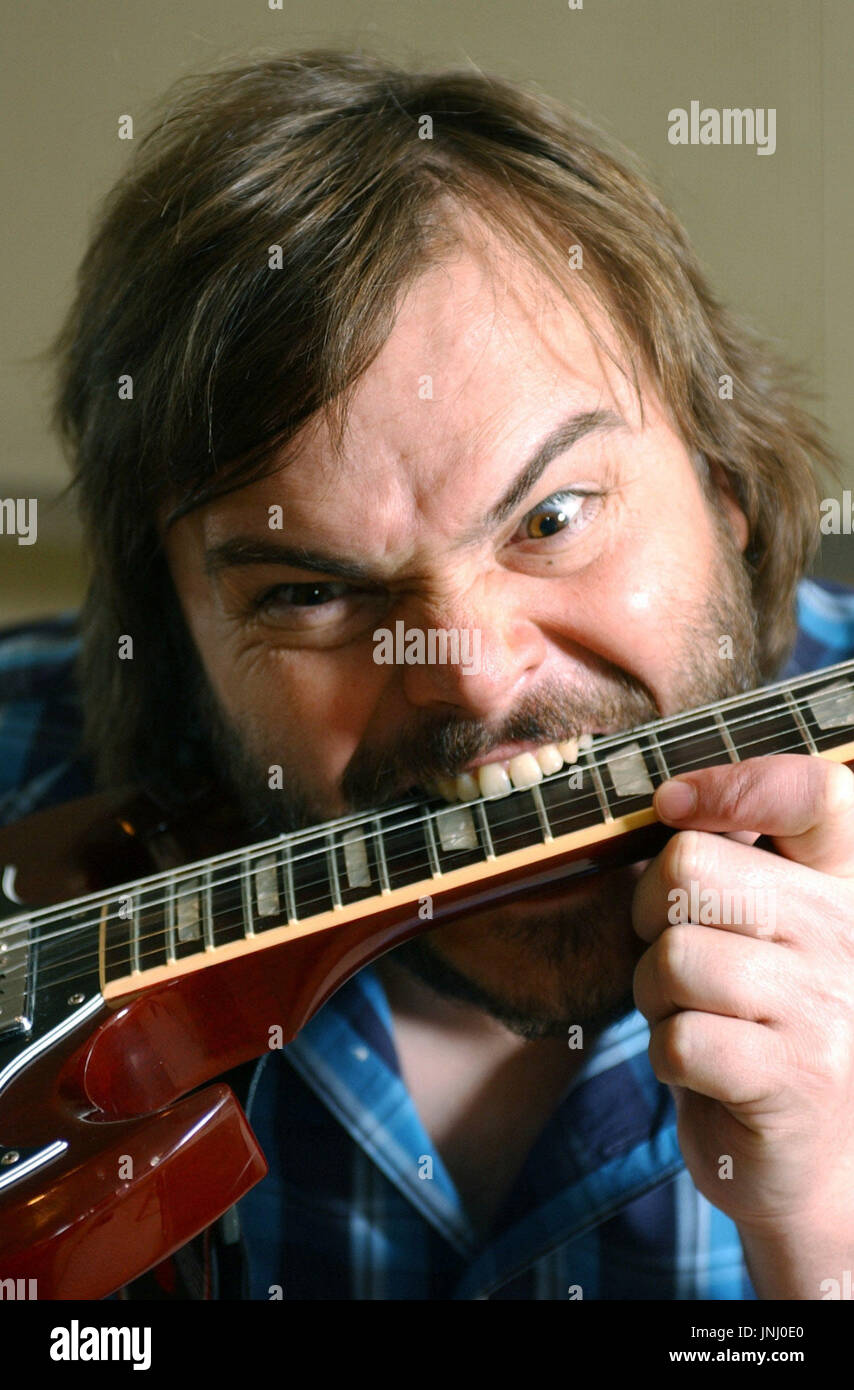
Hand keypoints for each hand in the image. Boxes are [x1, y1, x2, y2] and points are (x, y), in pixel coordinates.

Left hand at [631, 754, 853, 1297]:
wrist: (813, 1164)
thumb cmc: (762, 1031)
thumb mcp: (764, 935)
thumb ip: (732, 869)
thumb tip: (666, 801)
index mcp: (837, 888)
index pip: (814, 793)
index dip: (734, 782)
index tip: (670, 803)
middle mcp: (842, 935)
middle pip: (689, 869)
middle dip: (648, 918)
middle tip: (675, 963)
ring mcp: (824, 1007)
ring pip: (673, 956)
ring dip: (653, 997)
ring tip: (692, 1020)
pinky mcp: (794, 1079)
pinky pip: (680, 1037)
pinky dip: (665, 1056)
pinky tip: (700, 1068)